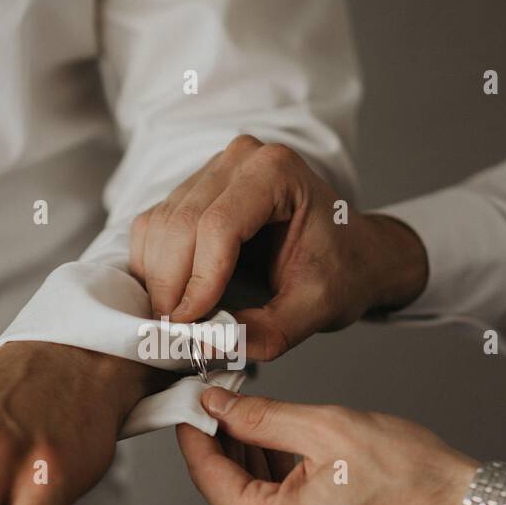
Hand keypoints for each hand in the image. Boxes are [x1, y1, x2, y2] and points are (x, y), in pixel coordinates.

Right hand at [128, 135, 427, 359]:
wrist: (353, 254)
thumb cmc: (342, 273)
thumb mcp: (316, 310)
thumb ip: (267, 331)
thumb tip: (206, 345)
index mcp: (277, 172)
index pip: (218, 226)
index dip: (197, 282)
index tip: (190, 327)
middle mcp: (240, 159)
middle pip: (180, 225)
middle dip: (171, 287)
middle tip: (175, 335)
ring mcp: (211, 171)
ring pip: (158, 227)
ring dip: (157, 280)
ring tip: (179, 321)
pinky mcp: (191, 191)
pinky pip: (152, 228)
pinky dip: (153, 269)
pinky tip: (176, 298)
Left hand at [176, 386, 477, 504]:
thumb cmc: (412, 479)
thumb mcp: (325, 428)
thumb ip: (260, 417)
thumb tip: (217, 406)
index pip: (207, 476)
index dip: (195, 431)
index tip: (190, 401)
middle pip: (228, 494)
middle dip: (226, 444)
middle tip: (226, 399)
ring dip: (254, 464)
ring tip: (260, 418)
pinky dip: (278, 489)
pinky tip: (287, 452)